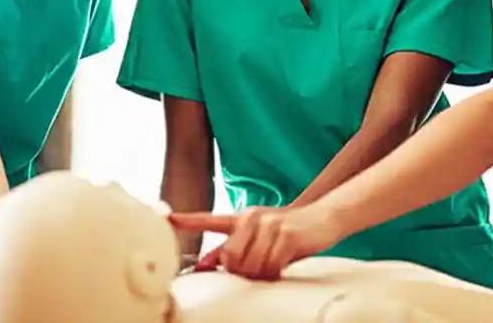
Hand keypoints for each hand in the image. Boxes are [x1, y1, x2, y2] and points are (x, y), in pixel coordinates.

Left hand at [169, 204, 344, 279]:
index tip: (168, 218)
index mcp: (242, 218)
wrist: (324, 216)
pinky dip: (274, 273)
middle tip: (256, 272)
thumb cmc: (289, 232)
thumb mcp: (260, 235)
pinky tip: (281, 268)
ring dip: (260, 275)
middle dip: (240, 272)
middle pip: (231, 258)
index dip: (188, 221)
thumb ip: (234, 247)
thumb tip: (207, 265)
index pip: (210, 220)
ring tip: (272, 269)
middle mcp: (252, 217)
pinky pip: (271, 266)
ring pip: (250, 265)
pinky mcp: (286, 234)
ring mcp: (269, 224)